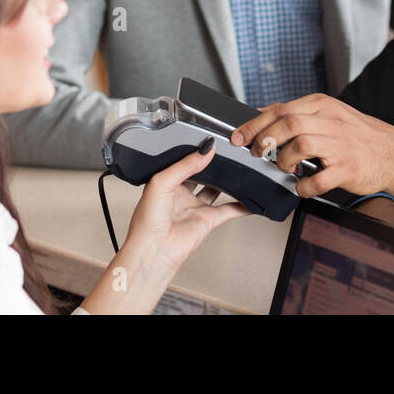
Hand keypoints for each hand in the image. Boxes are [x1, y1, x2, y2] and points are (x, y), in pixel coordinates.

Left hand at [122, 140, 250, 275]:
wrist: (153, 252)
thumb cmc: (145, 223)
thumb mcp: (161, 183)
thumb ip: (184, 165)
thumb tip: (205, 151)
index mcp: (164, 183)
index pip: (182, 162)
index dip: (194, 152)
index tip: (207, 142)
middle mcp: (180, 195)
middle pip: (200, 174)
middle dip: (211, 164)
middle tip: (223, 152)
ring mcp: (195, 208)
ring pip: (215, 190)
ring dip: (226, 181)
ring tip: (237, 168)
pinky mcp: (207, 221)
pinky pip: (229, 210)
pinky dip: (241, 205)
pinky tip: (248, 198)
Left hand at [230, 93, 393, 210]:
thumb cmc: (358, 136)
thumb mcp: (328, 114)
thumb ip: (297, 114)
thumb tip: (261, 114)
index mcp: (322, 106)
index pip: (280, 110)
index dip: (254, 124)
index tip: (238, 137)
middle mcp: (330, 121)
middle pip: (287, 124)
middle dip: (263, 140)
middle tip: (255, 154)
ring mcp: (340, 145)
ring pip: (300, 145)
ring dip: (283, 161)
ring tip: (284, 168)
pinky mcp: (348, 168)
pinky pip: (319, 179)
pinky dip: (304, 186)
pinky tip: (302, 186)